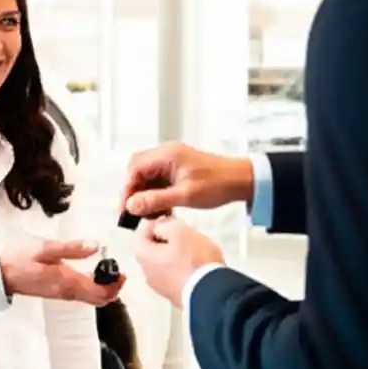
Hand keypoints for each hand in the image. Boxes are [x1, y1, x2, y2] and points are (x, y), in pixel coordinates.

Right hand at [0, 239, 124, 305]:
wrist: (1, 275)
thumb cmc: (21, 260)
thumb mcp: (46, 249)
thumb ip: (72, 248)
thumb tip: (96, 246)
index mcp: (68, 283)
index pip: (100, 293)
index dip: (115, 285)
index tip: (122, 272)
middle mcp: (68, 292)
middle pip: (99, 299)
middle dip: (113, 288)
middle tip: (119, 271)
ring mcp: (63, 294)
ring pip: (91, 298)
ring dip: (104, 287)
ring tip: (108, 268)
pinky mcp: (58, 292)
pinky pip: (82, 294)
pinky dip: (93, 286)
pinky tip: (92, 271)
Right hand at [123, 142, 253, 216]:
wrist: (241, 180)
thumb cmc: (219, 183)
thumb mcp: (185, 195)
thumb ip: (156, 200)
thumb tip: (133, 205)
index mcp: (167, 155)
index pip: (135, 169)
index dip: (127, 189)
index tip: (126, 207)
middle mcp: (167, 154)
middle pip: (138, 171)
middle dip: (134, 192)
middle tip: (134, 211)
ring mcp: (172, 161)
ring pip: (148, 177)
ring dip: (146, 195)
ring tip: (150, 213)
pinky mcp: (178, 169)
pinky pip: (159, 180)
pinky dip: (157, 195)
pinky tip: (162, 209)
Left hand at [133, 217, 223, 308]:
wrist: (211, 293)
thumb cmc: (195, 262)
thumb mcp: (180, 231)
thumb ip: (165, 224)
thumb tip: (161, 226)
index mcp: (144, 256)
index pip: (140, 234)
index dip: (154, 224)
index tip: (168, 220)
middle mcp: (148, 274)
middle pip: (153, 250)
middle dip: (167, 239)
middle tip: (183, 234)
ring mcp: (162, 287)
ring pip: (165, 263)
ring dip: (177, 254)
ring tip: (194, 249)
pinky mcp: (176, 294)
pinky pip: (176, 276)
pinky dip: (184, 268)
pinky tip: (198, 265)